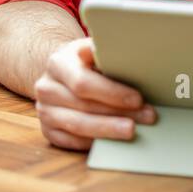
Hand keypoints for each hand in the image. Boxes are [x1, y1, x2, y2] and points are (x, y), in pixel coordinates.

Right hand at [34, 39, 155, 150]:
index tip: (138, 99)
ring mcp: (45, 112)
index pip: (83, 83)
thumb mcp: (95, 49)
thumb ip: (106, 52)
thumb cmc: (88, 61)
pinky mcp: (48, 131)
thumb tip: (130, 52)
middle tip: (148, 117)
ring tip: (134, 130)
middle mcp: (47, 88)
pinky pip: (72, 141)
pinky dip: (96, 142)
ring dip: (110, 130)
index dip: (112, 93)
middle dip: (119, 113)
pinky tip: (116, 141)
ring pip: (78, 126)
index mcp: (58, 63)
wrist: (62, 75)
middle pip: (84, 106)